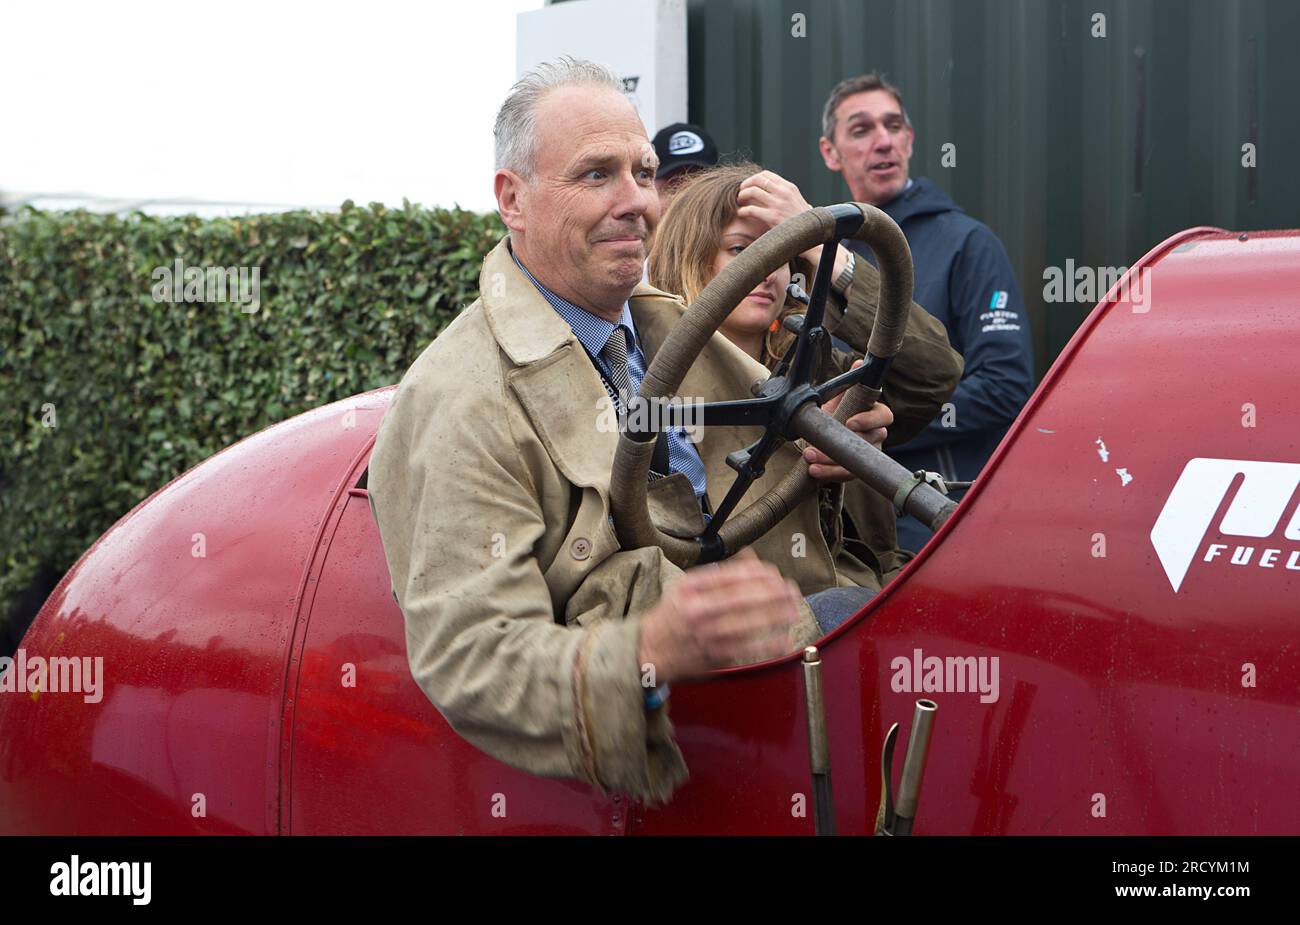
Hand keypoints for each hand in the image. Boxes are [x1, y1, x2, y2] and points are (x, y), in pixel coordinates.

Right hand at [637, 548, 802, 683]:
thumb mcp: (685, 586)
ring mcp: (708, 635)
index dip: (759, 573)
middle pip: (744, 598)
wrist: (648, 651)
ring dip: (777, 616)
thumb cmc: (670, 617)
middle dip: (773, 593)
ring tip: (792, 609)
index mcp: (691, 589)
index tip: (774, 573)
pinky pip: (749, 650)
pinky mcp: (716, 656)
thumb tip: (751, 560)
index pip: (732, 576)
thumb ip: (718, 574)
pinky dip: (770, 645)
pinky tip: (784, 639)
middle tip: (790, 590)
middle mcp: (699, 611)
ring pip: (750, 624)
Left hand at [736, 170, 848, 275]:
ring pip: (752, 192)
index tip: (748, 186)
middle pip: (757, 180)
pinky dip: (743, 211)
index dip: (754, 178)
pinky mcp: (772, 217)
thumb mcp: (799, 203)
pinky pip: (751, 210)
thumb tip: (775, 192)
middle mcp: (784, 193)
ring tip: (739, 202)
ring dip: (741, 196)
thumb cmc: (805, 223)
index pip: (766, 175)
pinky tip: (740, 214)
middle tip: (740, 193)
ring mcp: (778, 204)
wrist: (812, 236)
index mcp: (790, 187)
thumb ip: (787, 196)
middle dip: (745, 185)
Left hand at [806, 364, 892, 480]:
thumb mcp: (837, 397)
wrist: (820, 435)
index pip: (883, 416)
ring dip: (832, 460)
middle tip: (826, 442)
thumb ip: (847, 385)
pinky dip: (828, 472)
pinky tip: (813, 469)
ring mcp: (867, 454)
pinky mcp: (855, 469)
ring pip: (857, 460)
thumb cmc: (833, 413)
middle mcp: (875, 434)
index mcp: (874, 414)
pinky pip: (847, 474)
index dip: (870, 420)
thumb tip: (859, 363)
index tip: (851, 423)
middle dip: (848, 443)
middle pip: (872, 441)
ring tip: (809, 456)